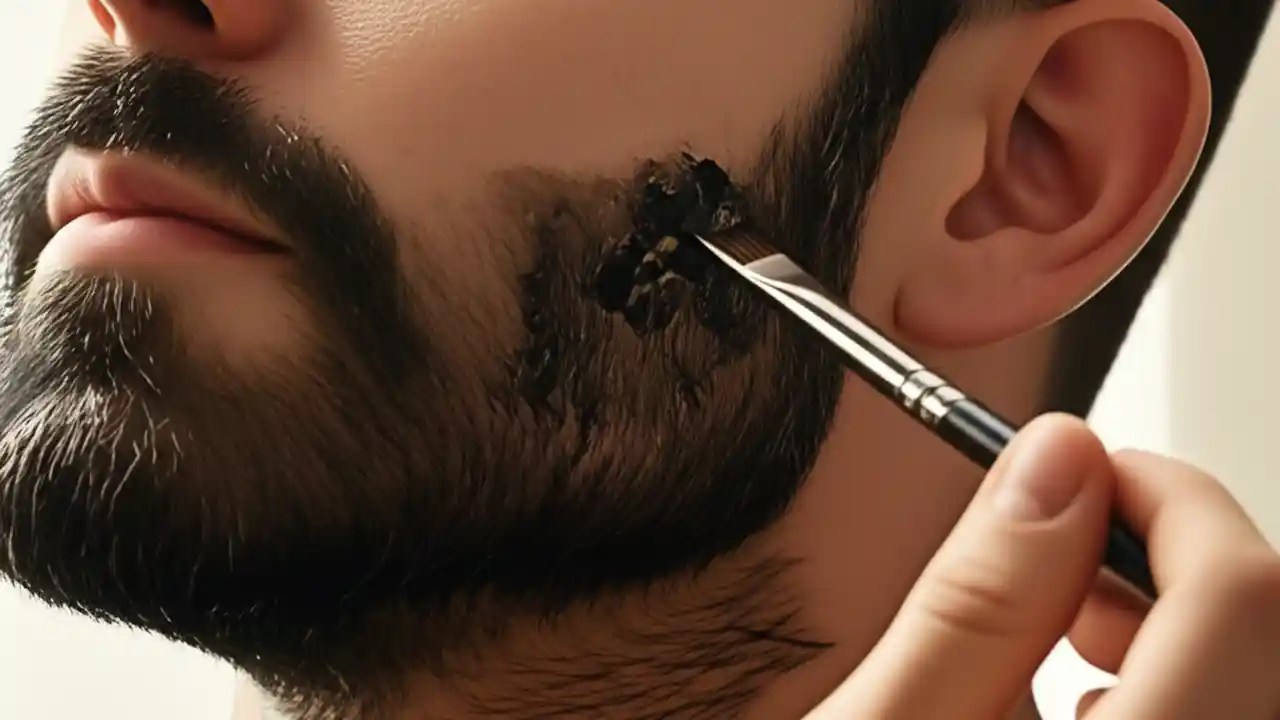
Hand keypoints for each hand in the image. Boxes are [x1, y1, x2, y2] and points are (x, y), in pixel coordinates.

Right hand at [806, 414, 1279, 718]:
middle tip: (1058, 550)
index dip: (1168, 495)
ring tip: (1055, 636)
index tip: (1079, 468)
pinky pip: (1222, 716)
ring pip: (1258, 678)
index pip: (1243, 597)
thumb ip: (971, 608)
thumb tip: (1052, 464)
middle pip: (1270, 628)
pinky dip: (1167, 682)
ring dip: (1166, 623)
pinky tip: (1070, 708)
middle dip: (1165, 559)